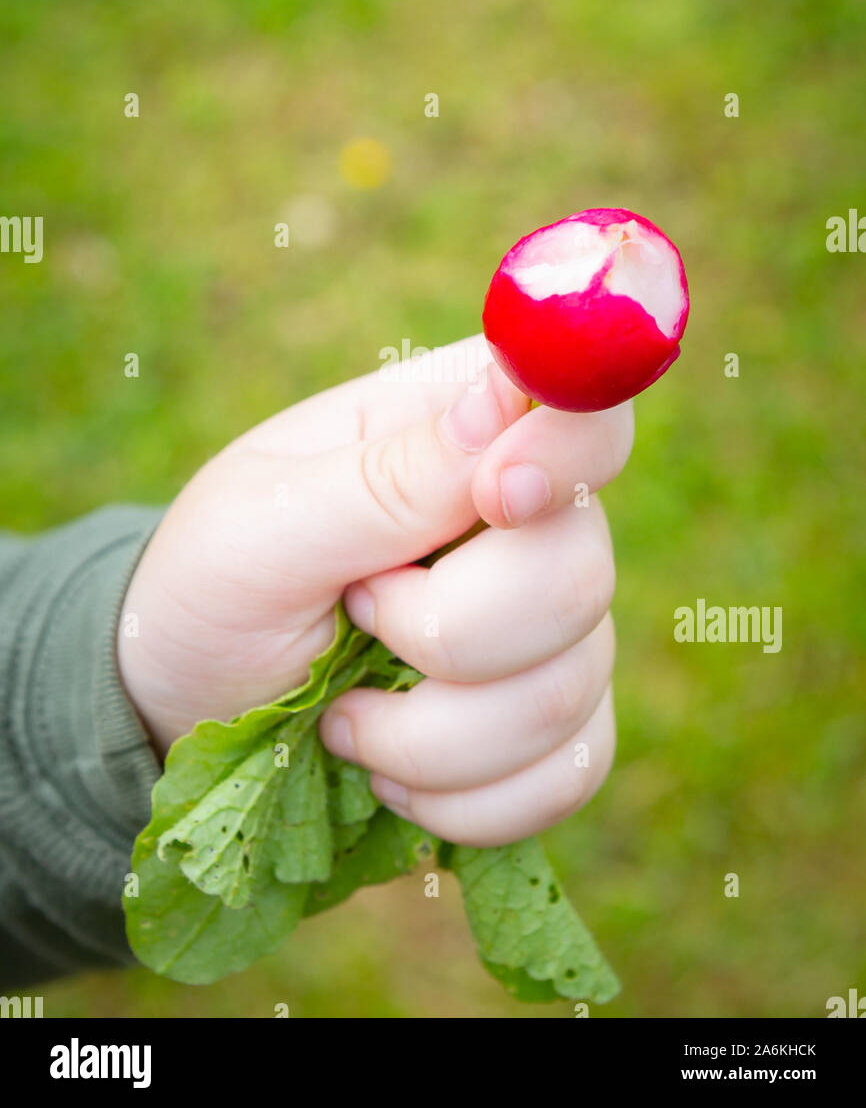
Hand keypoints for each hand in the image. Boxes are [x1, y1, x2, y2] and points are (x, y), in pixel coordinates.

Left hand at [118, 335, 632, 845]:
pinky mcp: (551, 723)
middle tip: (354, 620)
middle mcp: (528, 520)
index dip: (567, 453)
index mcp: (459, 429)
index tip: (495, 502)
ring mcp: (549, 625)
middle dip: (452, 636)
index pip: (581, 412)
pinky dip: (472, 799)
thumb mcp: (265, 524)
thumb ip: (387, 476)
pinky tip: (390, 778)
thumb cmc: (214, 586)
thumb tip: (506, 397)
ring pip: (573, 687)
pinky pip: (572, 769)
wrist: (188, 709)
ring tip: (343, 718)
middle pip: (581, 573)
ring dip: (436, 737)